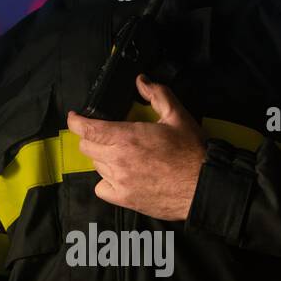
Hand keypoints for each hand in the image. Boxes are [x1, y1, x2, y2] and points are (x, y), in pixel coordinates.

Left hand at [66, 74, 205, 221]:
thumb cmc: (192, 151)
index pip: (86, 129)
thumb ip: (156, 94)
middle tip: (106, 134)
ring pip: (95, 165)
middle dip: (92, 137)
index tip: (75, 117)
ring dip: (102, 157)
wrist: (205, 187)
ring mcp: (119, 182)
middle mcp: (117, 160)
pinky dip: (106, 181)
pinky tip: (120, 176)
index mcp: (126, 137)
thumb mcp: (177, 116)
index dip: (75, 121)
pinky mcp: (125, 199)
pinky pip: (101, 188)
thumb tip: (141, 81)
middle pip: (87, 146)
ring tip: (120, 154)